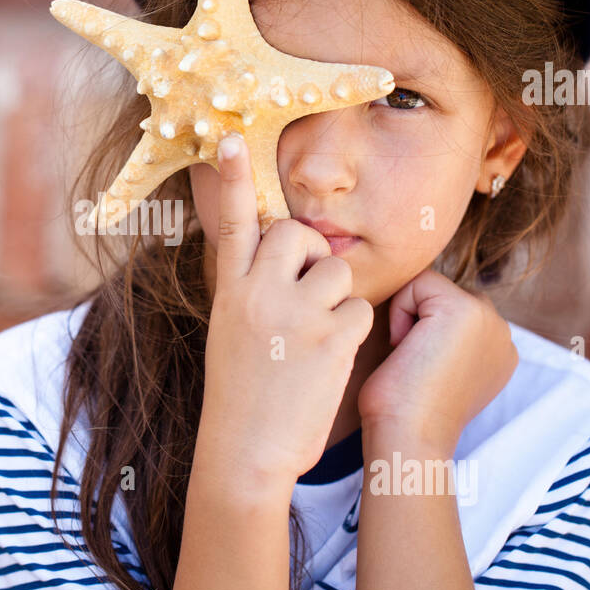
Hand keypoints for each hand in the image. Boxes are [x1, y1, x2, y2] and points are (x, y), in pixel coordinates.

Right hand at [196, 133, 374, 490]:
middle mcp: (258, 293)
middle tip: (309, 284)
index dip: (233, 179)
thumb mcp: (231, 332)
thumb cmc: (240, 395)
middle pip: (296, 233)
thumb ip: (252, 292)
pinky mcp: (330, 338)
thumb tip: (286, 260)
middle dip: (312, 251)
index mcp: (229, 291)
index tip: (229, 138)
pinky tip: (332, 357)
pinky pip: (360, 308)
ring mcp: (294, 314)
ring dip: (338, 297)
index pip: (232, 222)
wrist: (243, 451)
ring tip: (318, 334)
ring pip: (338, 269)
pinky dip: (354, 330)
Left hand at [356, 269, 517, 454]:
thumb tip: (420, 317)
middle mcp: (502, 331)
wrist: (408, 436)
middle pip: (439, 294)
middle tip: (416, 363)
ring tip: (414, 357)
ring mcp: (491, 319)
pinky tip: (407, 347)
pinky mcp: (467, 310)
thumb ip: (444, 339)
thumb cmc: (405, 411)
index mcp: (498, 349)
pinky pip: (419, 282)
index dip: (419, 329)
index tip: (421, 369)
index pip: (448, 308)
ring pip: (430, 287)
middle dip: (418, 319)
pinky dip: (400, 311)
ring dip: (410, 316)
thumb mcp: (437, 367)